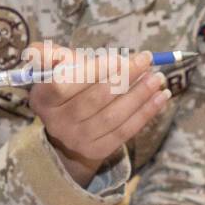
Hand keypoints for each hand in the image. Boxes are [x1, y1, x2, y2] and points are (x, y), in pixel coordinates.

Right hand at [25, 42, 169, 186]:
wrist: (69, 122)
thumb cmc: (67, 83)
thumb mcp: (53, 65)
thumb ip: (49, 54)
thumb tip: (58, 55)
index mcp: (42, 99)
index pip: (64, 84)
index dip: (93, 70)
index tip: (119, 56)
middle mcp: (57, 122)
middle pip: (94, 99)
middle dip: (125, 76)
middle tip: (147, 60)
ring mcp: (77, 139)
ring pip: (113, 116)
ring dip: (139, 95)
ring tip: (157, 77)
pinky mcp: (97, 149)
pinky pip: (125, 131)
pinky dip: (146, 113)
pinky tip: (161, 96)